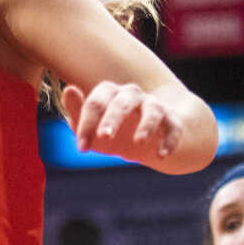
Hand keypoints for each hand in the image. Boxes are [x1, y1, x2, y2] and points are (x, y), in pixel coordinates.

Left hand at [63, 80, 186, 162]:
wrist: (142, 142)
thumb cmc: (109, 131)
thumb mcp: (89, 127)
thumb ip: (77, 111)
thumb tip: (69, 89)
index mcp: (109, 93)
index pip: (96, 102)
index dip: (87, 124)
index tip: (81, 148)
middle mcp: (132, 95)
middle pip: (123, 101)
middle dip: (113, 118)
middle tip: (104, 137)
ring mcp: (153, 106)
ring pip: (153, 110)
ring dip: (147, 125)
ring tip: (139, 142)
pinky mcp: (171, 121)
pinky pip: (174, 127)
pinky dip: (170, 140)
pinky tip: (162, 155)